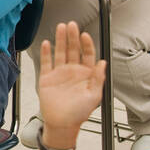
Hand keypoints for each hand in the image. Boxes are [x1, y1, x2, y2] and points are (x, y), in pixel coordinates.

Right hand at [36, 22, 106, 140]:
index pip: (87, 55)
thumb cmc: (79, 113)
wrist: (61, 124)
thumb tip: (103, 63)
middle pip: (73, 49)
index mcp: (86, 75)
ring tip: (61, 27)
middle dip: (72, 37)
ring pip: (60, 52)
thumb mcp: (94, 96)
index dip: (86, 44)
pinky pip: (46, 62)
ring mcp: (59, 73)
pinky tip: (47, 43)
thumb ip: (98, 79)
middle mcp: (73, 71)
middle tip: (71, 25)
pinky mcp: (47, 78)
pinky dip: (46, 52)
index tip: (85, 35)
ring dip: (60, 40)